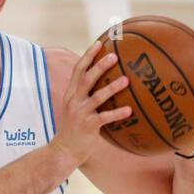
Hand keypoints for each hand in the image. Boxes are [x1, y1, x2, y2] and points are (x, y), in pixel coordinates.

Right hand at [50, 41, 132, 170]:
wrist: (63, 151)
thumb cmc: (74, 129)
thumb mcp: (75, 109)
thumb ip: (86, 95)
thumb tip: (106, 83)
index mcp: (71, 94)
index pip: (78, 70)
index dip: (88, 56)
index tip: (99, 43)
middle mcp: (73, 101)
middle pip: (86, 78)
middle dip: (100, 66)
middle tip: (115, 56)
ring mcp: (80, 113)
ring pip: (96, 97)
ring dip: (112, 88)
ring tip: (126, 80)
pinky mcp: (88, 126)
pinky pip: (104, 117)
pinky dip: (117, 113)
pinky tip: (130, 110)